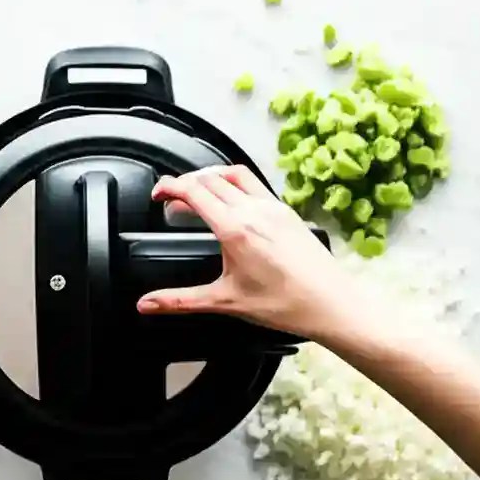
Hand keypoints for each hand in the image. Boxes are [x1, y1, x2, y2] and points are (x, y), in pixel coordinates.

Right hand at [136, 166, 389, 346]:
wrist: (331, 304)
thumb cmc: (286, 304)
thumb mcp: (225, 302)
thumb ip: (180, 301)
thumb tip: (147, 304)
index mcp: (235, 228)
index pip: (194, 191)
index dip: (169, 187)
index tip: (158, 195)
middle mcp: (254, 210)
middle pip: (211, 178)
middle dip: (186, 183)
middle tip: (172, 200)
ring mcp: (273, 208)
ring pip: (235, 175)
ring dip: (212, 178)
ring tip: (199, 195)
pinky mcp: (287, 212)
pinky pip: (256, 186)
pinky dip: (235, 186)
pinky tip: (233, 206)